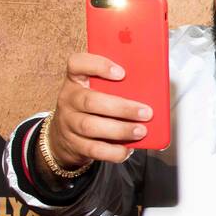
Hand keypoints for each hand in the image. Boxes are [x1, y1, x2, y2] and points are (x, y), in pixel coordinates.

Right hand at [42, 52, 151, 170]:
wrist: (64, 135)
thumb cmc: (90, 107)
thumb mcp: (97, 90)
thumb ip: (117, 87)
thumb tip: (151, 91)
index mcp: (76, 80)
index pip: (77, 64)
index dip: (98, 66)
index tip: (122, 73)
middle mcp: (70, 99)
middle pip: (90, 101)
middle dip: (122, 108)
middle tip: (146, 112)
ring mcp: (69, 123)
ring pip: (91, 127)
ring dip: (120, 130)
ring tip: (141, 131)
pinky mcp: (74, 144)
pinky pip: (94, 149)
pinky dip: (113, 151)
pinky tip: (127, 149)